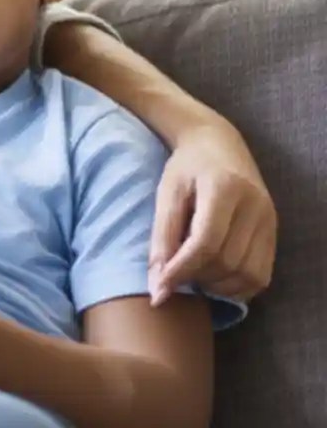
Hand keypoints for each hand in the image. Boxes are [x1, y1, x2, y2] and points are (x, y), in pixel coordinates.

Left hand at [150, 123, 276, 303]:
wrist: (218, 143)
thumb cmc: (185, 168)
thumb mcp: (166, 195)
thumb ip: (161, 240)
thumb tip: (156, 289)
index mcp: (224, 188)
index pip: (206, 243)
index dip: (181, 271)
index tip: (159, 288)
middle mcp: (255, 204)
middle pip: (227, 261)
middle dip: (196, 278)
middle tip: (174, 275)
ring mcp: (270, 218)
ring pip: (248, 274)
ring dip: (217, 286)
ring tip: (194, 274)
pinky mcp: (275, 230)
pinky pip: (262, 275)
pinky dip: (237, 286)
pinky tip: (214, 277)